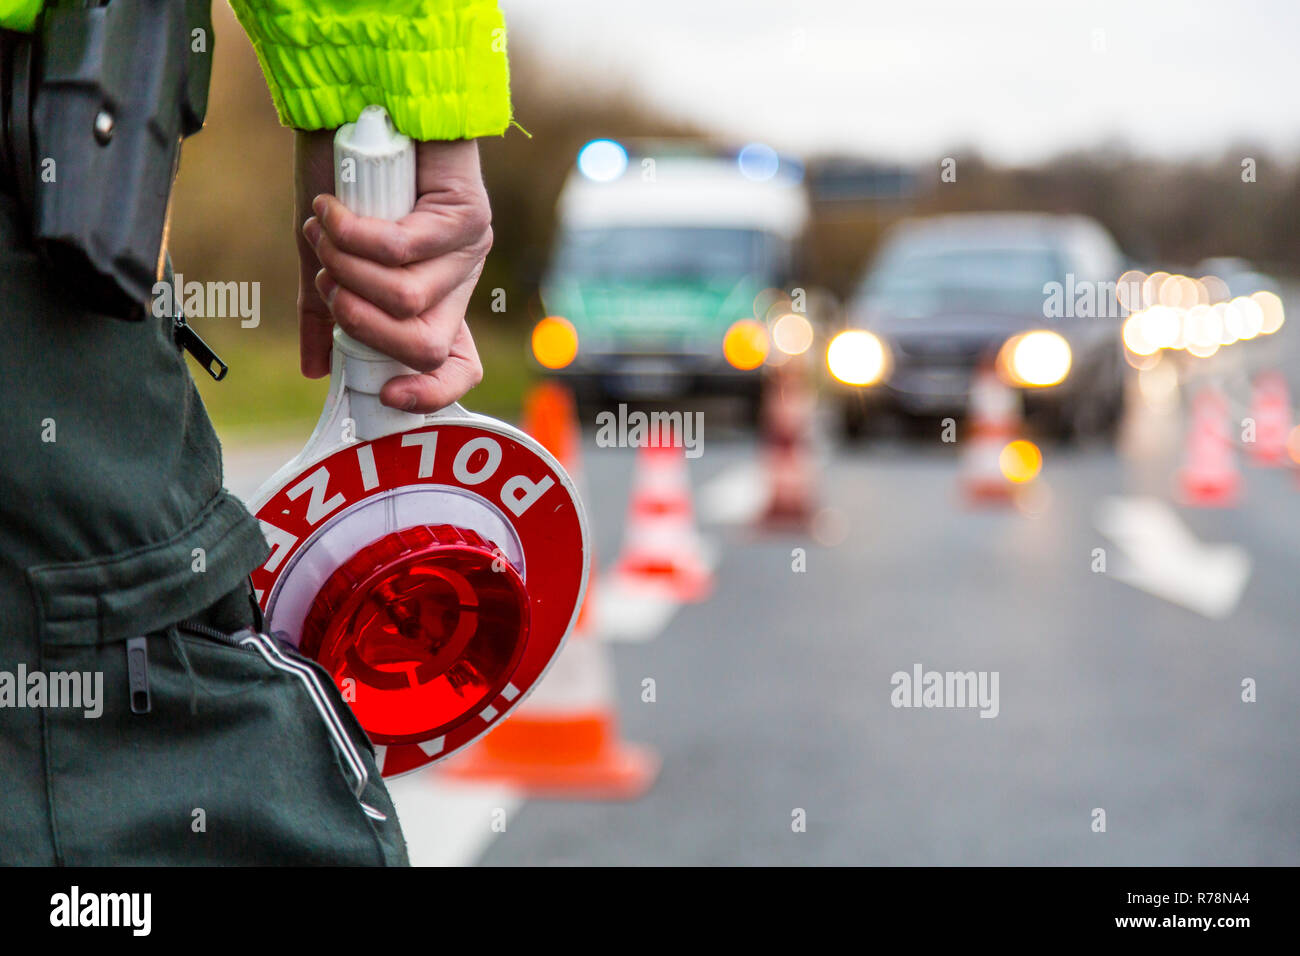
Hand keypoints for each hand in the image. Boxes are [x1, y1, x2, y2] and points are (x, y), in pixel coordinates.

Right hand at [295, 132, 490, 410]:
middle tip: (328, 280)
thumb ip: (325, 312)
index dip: (431, 396)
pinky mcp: (469, 217)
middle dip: (361, 323)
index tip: (386, 394)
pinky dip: (352, 235)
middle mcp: (458, 286)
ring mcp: (469, 253)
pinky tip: (332, 209)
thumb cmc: (350, 180)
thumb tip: (317, 371)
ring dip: (347, 269)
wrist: (364, 103)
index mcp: (432, 306)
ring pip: (407, 300)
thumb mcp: (331, 255)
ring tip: (324, 230)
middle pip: (427, 347)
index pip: (457, 370)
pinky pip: (403, 250)